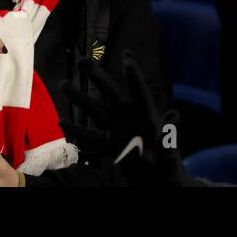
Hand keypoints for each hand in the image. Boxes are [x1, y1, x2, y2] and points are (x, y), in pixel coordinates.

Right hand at [60, 51, 190, 186]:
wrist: (158, 182)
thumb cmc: (168, 168)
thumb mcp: (169, 156)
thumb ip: (168, 141)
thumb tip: (174, 118)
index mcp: (148, 115)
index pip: (139, 91)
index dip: (133, 74)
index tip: (127, 54)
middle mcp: (130, 117)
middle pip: (111, 92)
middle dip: (96, 75)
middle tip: (82, 59)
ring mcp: (118, 129)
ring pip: (95, 110)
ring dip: (78, 98)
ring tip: (63, 82)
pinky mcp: (110, 144)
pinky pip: (90, 136)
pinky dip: (77, 130)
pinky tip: (61, 123)